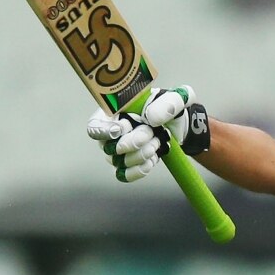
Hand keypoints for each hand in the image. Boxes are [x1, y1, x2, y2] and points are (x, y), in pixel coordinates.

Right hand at [84, 85, 209, 182]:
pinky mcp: (128, 165)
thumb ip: (167, 104)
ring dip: (140, 154)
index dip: (104, 130)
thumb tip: (151, 118)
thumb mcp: (175, 99)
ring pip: (118, 161)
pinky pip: (125, 175)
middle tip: (151, 133)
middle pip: (108, 146)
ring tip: (157, 142)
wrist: (180, 126)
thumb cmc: (170, 108)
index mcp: (115, 112)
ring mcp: (117, 151)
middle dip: (132, 142)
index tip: (122, 128)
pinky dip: (140, 169)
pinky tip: (153, 159)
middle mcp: (111, 132)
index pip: (94, 125)